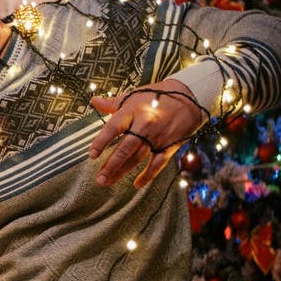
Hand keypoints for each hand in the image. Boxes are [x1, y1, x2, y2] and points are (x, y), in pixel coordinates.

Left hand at [88, 78, 204, 187]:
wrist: (189, 97)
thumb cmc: (158, 95)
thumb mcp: (134, 95)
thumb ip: (112, 103)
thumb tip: (94, 101)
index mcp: (132, 112)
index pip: (113, 128)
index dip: (101, 142)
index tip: (91, 155)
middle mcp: (144, 125)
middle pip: (125, 148)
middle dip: (111, 164)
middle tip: (99, 178)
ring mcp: (157, 137)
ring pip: (137, 157)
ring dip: (122, 171)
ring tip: (108, 182)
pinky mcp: (169, 146)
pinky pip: (158, 163)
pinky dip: (148, 175)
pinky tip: (137, 184)